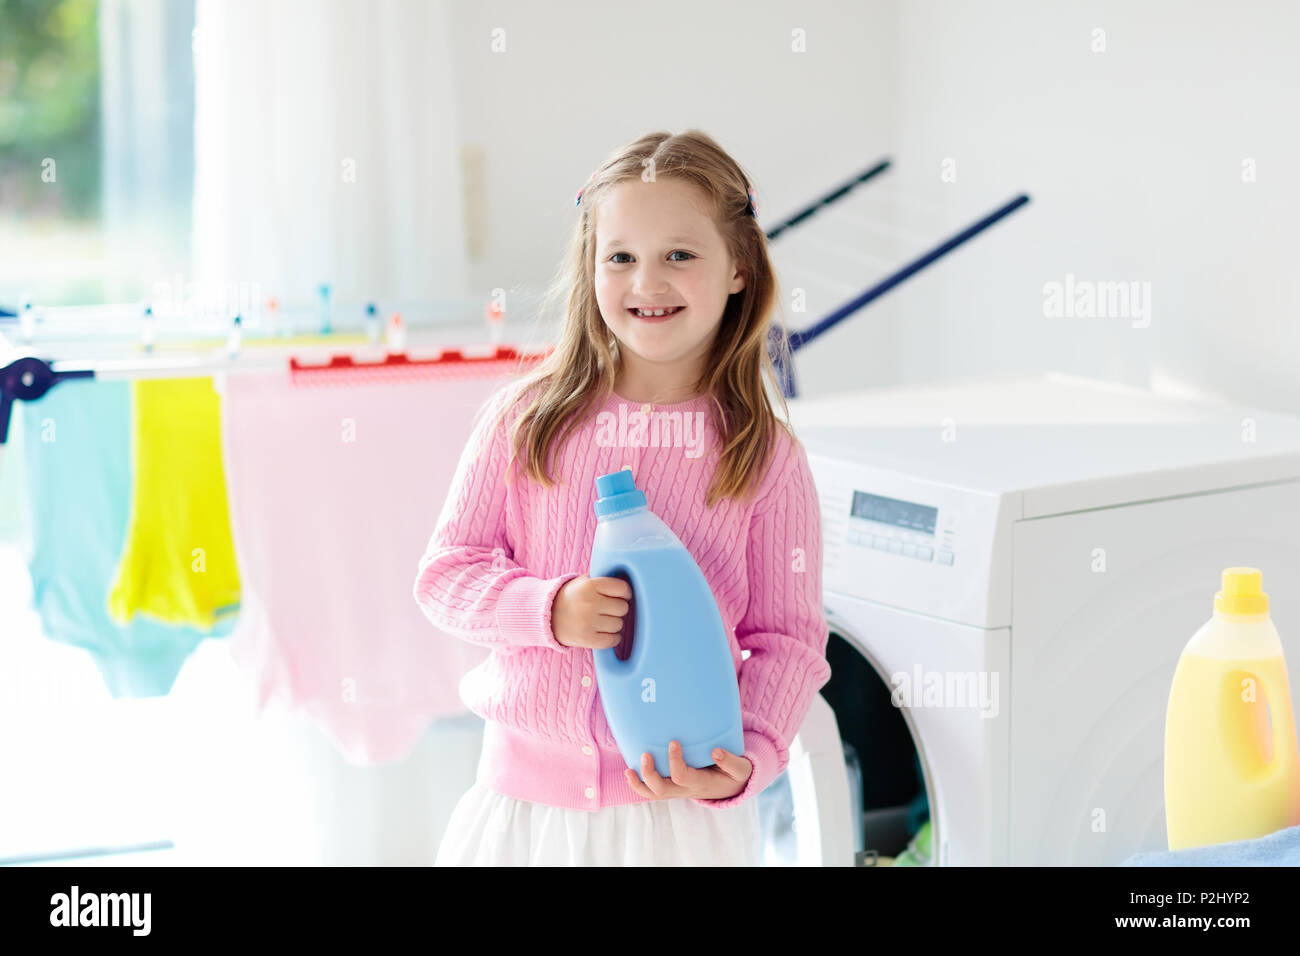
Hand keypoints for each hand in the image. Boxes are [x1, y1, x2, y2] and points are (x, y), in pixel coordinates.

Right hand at [552, 575, 630, 648]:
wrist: (547, 616)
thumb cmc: (573, 597)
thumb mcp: (584, 581)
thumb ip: (604, 578)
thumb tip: (630, 581)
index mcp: (590, 585)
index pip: (622, 588)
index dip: (624, 593)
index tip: (619, 596)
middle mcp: (589, 603)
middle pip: (622, 608)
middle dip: (617, 609)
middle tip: (607, 609)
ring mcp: (587, 622)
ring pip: (619, 624)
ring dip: (613, 624)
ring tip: (601, 620)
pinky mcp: (586, 639)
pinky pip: (613, 640)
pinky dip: (612, 638)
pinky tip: (603, 632)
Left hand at [624, 740, 752, 801]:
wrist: (732, 786)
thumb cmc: (733, 774)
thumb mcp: (740, 769)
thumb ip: (731, 761)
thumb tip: (716, 751)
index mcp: (700, 783)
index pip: (682, 776)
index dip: (675, 761)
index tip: (674, 742)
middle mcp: (685, 789)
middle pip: (661, 790)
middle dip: (650, 774)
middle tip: (646, 754)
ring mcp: (676, 790)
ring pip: (654, 794)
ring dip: (639, 784)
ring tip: (628, 770)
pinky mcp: (672, 786)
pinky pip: (653, 790)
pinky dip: (639, 784)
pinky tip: (629, 771)